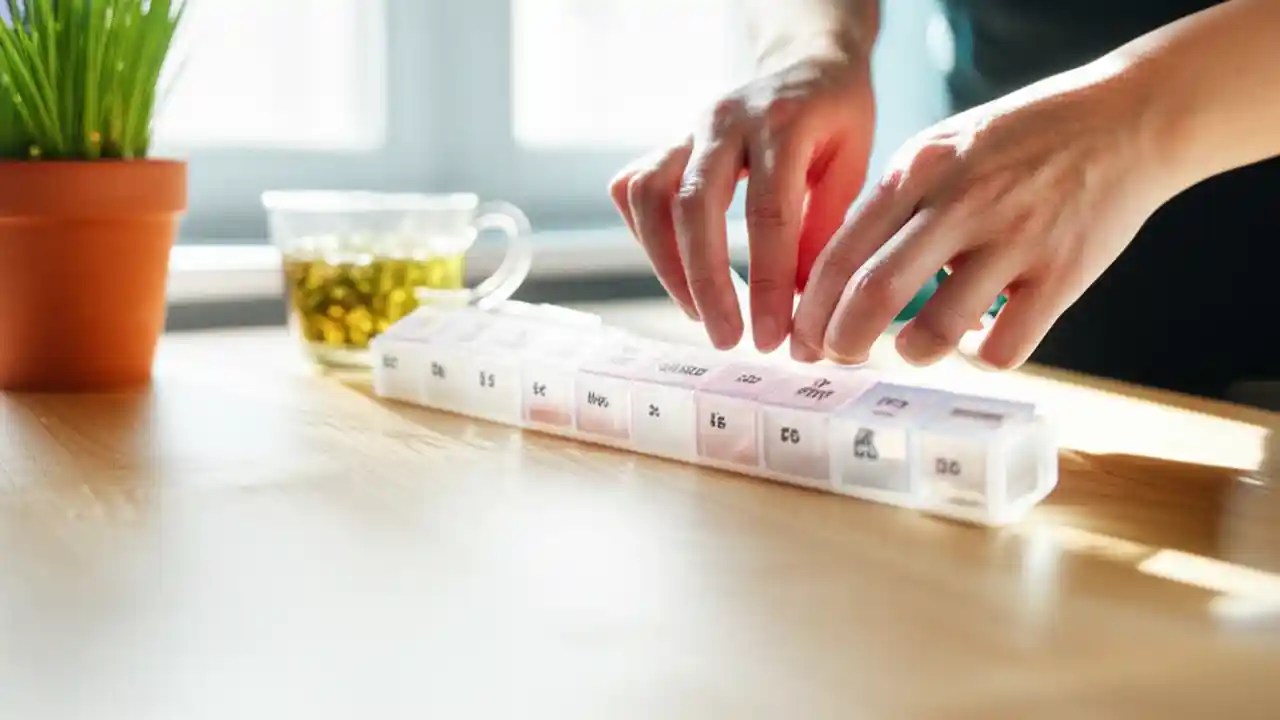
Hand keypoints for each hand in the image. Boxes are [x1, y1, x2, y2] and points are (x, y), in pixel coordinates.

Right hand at [610, 52, 874, 351]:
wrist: (806, 59)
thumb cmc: (837, 117)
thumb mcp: (855, 164)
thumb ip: (826, 229)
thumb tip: (802, 306)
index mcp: (784, 123)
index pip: (769, 214)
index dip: (768, 284)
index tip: (774, 337)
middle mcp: (724, 120)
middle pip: (694, 207)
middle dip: (707, 283)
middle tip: (729, 338)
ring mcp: (686, 129)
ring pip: (651, 198)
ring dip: (668, 266)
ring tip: (701, 315)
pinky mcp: (665, 142)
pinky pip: (634, 190)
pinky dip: (644, 237)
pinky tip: (675, 273)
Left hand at [791, 63, 1180, 368]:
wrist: (1126, 120)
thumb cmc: (1019, 141)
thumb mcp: (942, 148)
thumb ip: (892, 205)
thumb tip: (839, 279)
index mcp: (920, 169)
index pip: (841, 252)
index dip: (810, 308)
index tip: (802, 337)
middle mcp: (961, 202)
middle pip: (874, 294)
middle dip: (840, 342)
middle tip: (838, 356)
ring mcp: (1014, 239)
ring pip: (935, 334)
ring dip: (911, 352)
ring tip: (913, 345)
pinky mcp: (1062, 275)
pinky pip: (1002, 349)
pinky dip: (980, 357)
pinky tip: (981, 339)